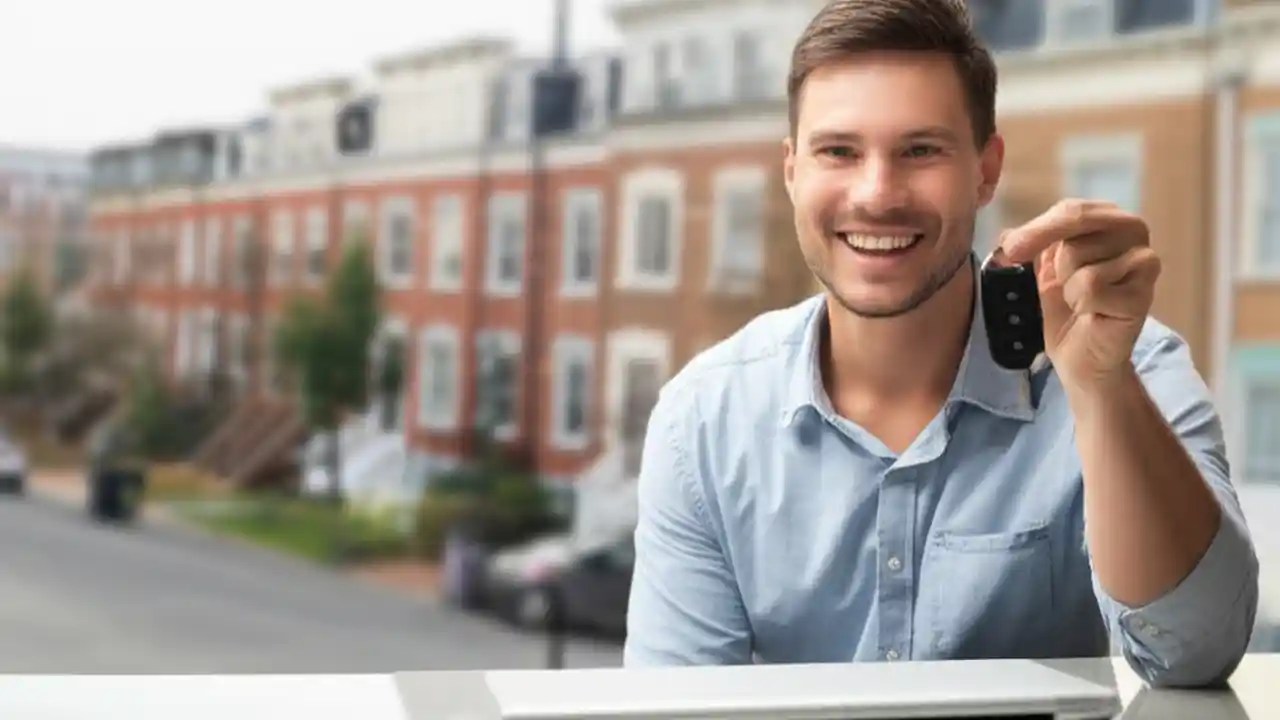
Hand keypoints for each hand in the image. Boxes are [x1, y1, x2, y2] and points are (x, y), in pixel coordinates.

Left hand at [998, 199, 1160, 391]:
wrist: (1082, 357)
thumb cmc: (1066, 309)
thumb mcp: (1042, 269)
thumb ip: (1030, 245)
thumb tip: (1006, 236)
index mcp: (1110, 219)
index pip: (1072, 209)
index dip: (1037, 228)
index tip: (1011, 249)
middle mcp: (1134, 232)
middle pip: (1077, 225)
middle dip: (1055, 258)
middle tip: (1059, 283)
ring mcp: (1144, 261)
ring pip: (1081, 255)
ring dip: (1068, 286)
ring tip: (1082, 301)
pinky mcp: (1143, 292)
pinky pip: (1091, 284)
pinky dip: (1080, 302)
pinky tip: (1092, 313)